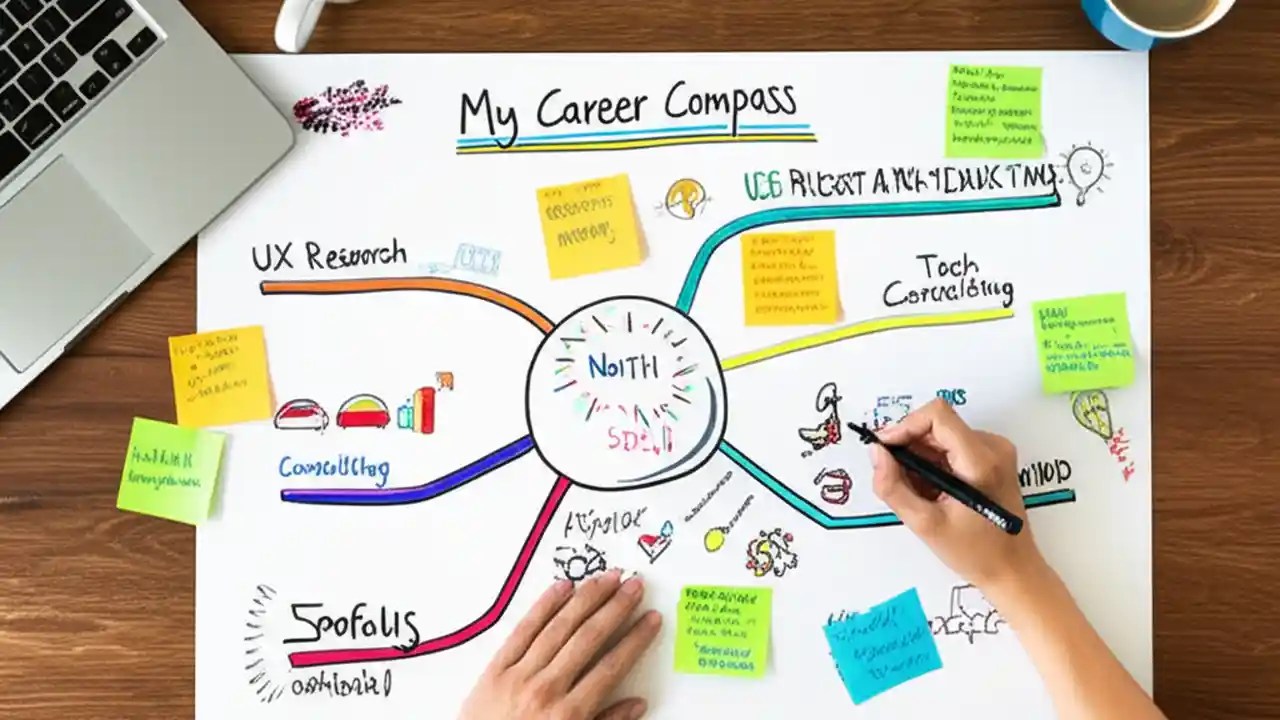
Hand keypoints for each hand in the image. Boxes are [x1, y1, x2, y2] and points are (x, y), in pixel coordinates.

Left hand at [459, 570, 660, 719]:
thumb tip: (636, 705)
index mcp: (569, 715)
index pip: (612, 666)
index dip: (635, 639)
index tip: (650, 619)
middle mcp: (547, 689)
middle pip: (589, 638)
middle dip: (616, 607)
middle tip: (633, 585)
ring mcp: (520, 675)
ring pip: (560, 626)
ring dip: (587, 598)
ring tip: (607, 578)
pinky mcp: (496, 668)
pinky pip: (523, 630)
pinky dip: (544, 606)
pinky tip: (562, 588)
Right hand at [870, 399, 1046, 593]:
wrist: (1013, 570)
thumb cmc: (976, 552)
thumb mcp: (925, 524)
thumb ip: (893, 487)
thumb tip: (876, 453)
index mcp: (981, 461)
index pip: (937, 415)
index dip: (905, 426)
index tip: (885, 449)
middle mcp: (993, 447)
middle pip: (937, 424)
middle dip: (909, 446)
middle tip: (895, 477)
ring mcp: (995, 451)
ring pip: (941, 435)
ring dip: (920, 457)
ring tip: (918, 492)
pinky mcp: (992, 458)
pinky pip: (952, 445)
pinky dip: (933, 463)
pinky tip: (933, 491)